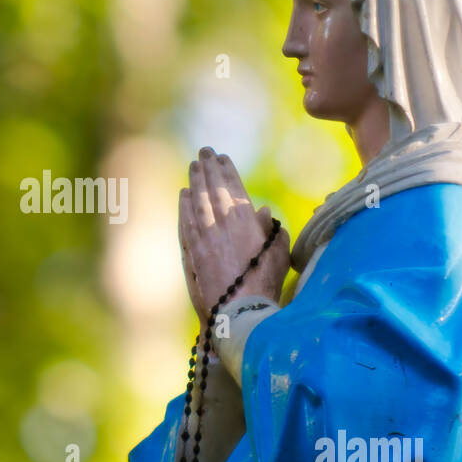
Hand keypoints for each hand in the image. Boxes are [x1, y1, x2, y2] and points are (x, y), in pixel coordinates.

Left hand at [178, 148, 289, 325]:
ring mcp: (204, 237)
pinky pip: (186, 222)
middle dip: (207, 168)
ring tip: (193, 167)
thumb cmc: (265, 282)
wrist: (239, 310)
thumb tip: (264, 212)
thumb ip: (271, 229)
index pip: (233, 187)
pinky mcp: (193, 252)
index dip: (227, 170)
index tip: (222, 157)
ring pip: (197, 203)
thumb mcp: (278, 252)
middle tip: (203, 152)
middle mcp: (221, 224)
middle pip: (212, 189)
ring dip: (195, 182)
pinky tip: (183, 196)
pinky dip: (184, 207)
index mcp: (245, 220)